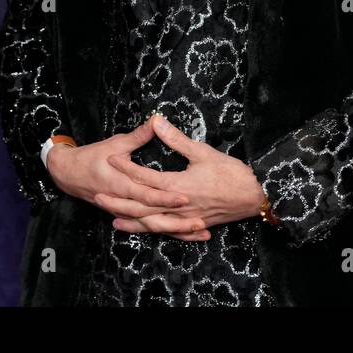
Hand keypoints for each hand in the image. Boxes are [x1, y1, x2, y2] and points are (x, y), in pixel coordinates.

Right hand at [46, 118, 197, 229]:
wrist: (69, 174)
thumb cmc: (93, 157)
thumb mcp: (116, 144)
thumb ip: (138, 136)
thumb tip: (156, 120)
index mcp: (121, 184)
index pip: (147, 194)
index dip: (166, 196)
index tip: (185, 197)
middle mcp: (125, 202)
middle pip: (153, 216)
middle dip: (177, 221)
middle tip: (201, 221)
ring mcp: (125, 211)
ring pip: (153, 226)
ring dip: (176, 231)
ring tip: (200, 232)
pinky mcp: (127, 215)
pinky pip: (148, 227)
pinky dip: (167, 231)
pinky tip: (185, 235)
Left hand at [100, 112, 267, 240]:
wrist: (254, 196)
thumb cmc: (231, 172)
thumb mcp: (202, 152)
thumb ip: (176, 139)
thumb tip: (157, 121)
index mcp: (178, 184)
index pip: (145, 176)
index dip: (127, 167)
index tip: (111, 159)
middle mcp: (178, 205)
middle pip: (142, 205)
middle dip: (119, 201)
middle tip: (98, 196)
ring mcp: (185, 218)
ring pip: (153, 222)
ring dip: (132, 221)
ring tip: (113, 219)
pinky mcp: (193, 225)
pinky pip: (169, 231)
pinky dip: (154, 231)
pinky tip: (145, 230)